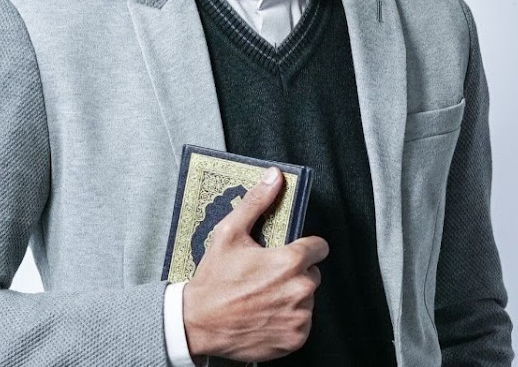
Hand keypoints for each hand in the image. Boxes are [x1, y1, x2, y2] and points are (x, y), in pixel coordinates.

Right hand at [182, 166, 328, 361]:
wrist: (198, 323)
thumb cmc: (214, 278)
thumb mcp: (230, 232)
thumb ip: (257, 201)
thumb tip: (274, 176)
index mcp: (290, 262)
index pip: (319, 247)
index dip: (305, 246)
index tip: (291, 250)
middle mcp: (300, 291)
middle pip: (312, 273)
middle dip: (295, 272)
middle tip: (267, 274)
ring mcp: (299, 318)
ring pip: (307, 298)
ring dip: (291, 295)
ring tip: (263, 295)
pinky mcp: (295, 340)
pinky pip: (302, 323)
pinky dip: (288, 319)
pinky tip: (265, 313)